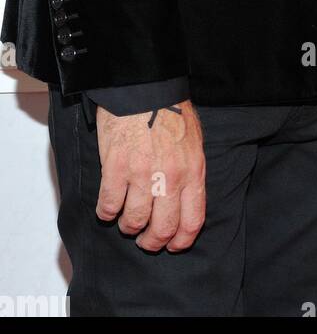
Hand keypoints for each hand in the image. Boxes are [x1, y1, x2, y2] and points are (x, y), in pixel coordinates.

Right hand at [94, 100, 205, 250]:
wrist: (145, 88)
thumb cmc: (171, 112)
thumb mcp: (194, 143)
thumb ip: (190, 173)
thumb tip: (184, 200)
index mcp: (193, 171)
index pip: (192, 221)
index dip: (181, 241)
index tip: (172, 246)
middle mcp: (170, 178)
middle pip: (162, 228)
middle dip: (152, 241)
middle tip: (145, 239)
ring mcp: (142, 174)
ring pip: (134, 221)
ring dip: (128, 226)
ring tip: (126, 220)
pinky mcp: (116, 168)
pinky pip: (109, 205)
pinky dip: (106, 212)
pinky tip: (108, 208)